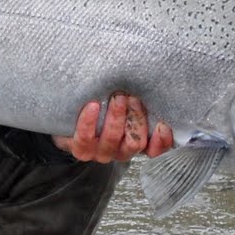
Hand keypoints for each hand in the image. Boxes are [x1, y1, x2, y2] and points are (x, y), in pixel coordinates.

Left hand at [53, 93, 173, 163]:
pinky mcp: (81, 149)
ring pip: (113, 139)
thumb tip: (153, 82)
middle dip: (136, 119)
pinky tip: (92, 105)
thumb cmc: (105, 106)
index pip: (155, 150)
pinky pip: (85, 138)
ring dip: (116, 116)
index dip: (161, 141)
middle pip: (135, 142)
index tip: (162, 124)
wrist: (72, 116)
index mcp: (136, 142)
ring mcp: (100, 152)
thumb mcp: (127, 104)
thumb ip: (140, 101)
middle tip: (132, 98)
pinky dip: (89, 121)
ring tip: (117, 97)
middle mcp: (120, 151)